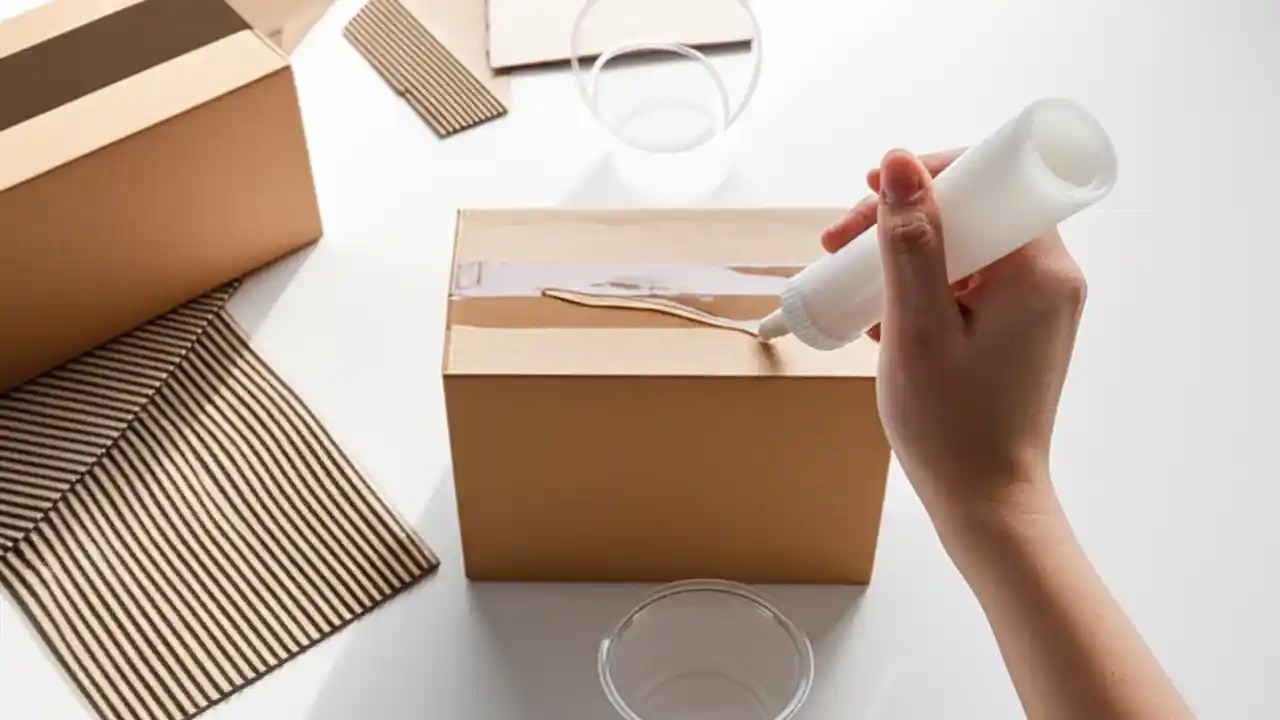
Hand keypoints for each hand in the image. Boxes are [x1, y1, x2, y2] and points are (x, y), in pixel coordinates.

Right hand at [823, 149, 1086, 530]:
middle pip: (973, 212)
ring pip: (964, 248)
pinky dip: (922, 289)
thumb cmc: (952, 425)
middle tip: (839, 241)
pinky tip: (878, 314)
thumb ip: (910, 241)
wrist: (983, 503)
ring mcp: (1036, 306)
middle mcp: (1050, 279)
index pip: (989, 180)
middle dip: (901, 219)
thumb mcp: (917, 326)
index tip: (869, 195)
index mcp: (1041, 269)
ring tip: (849, 284)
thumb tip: (901, 163)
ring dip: (903, 256)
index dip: (926, 178)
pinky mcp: (1017, 330)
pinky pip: (967, 284)